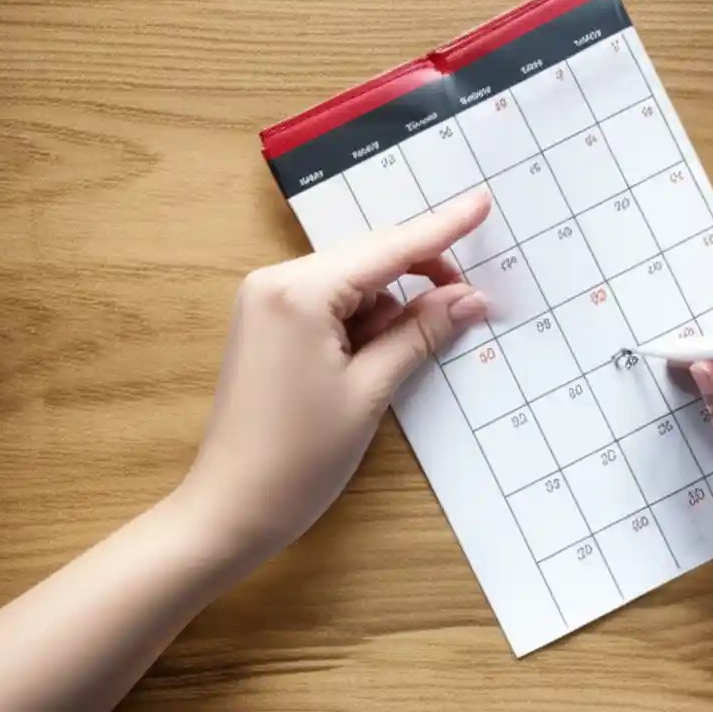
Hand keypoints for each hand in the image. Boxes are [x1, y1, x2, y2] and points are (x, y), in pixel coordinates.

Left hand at [178, 191, 490, 559]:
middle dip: (420, 279)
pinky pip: (333, 305)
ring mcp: (268, 303)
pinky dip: (365, 324)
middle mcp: (277, 282)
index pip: (388, 249)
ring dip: (391, 311)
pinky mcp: (269, 326)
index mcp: (299, 291)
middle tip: (468, 306)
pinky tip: (374, 361)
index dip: (441, 229)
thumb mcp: (371, 390)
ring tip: (393, 366)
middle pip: (371, 260)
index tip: (481, 203)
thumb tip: (470, 297)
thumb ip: (421, 333)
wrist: (231, 509)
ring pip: (355, 285)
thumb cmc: (298, 457)